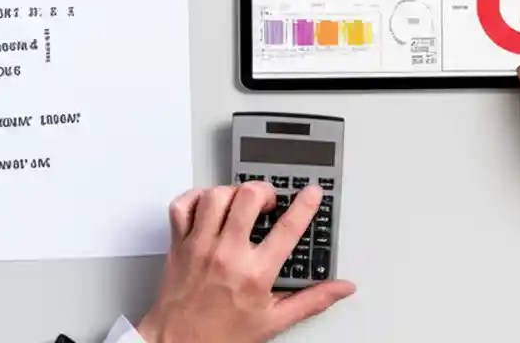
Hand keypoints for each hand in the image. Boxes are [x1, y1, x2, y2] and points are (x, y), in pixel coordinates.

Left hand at [136, 183, 355, 342]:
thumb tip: (340, 288)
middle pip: (248, 198)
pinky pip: (182, 206)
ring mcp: (200, 246)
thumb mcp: (274, 322)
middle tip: (270, 201)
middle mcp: (226, 254)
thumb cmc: (221, 336)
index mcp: (254, 274)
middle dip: (264, 191)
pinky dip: (194, 198)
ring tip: (240, 202)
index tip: (311, 192)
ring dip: (232, 192)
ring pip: (216, 196)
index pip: (287, 229)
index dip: (304, 205)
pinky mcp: (178, 244)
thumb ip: (311, 301)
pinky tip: (207, 205)